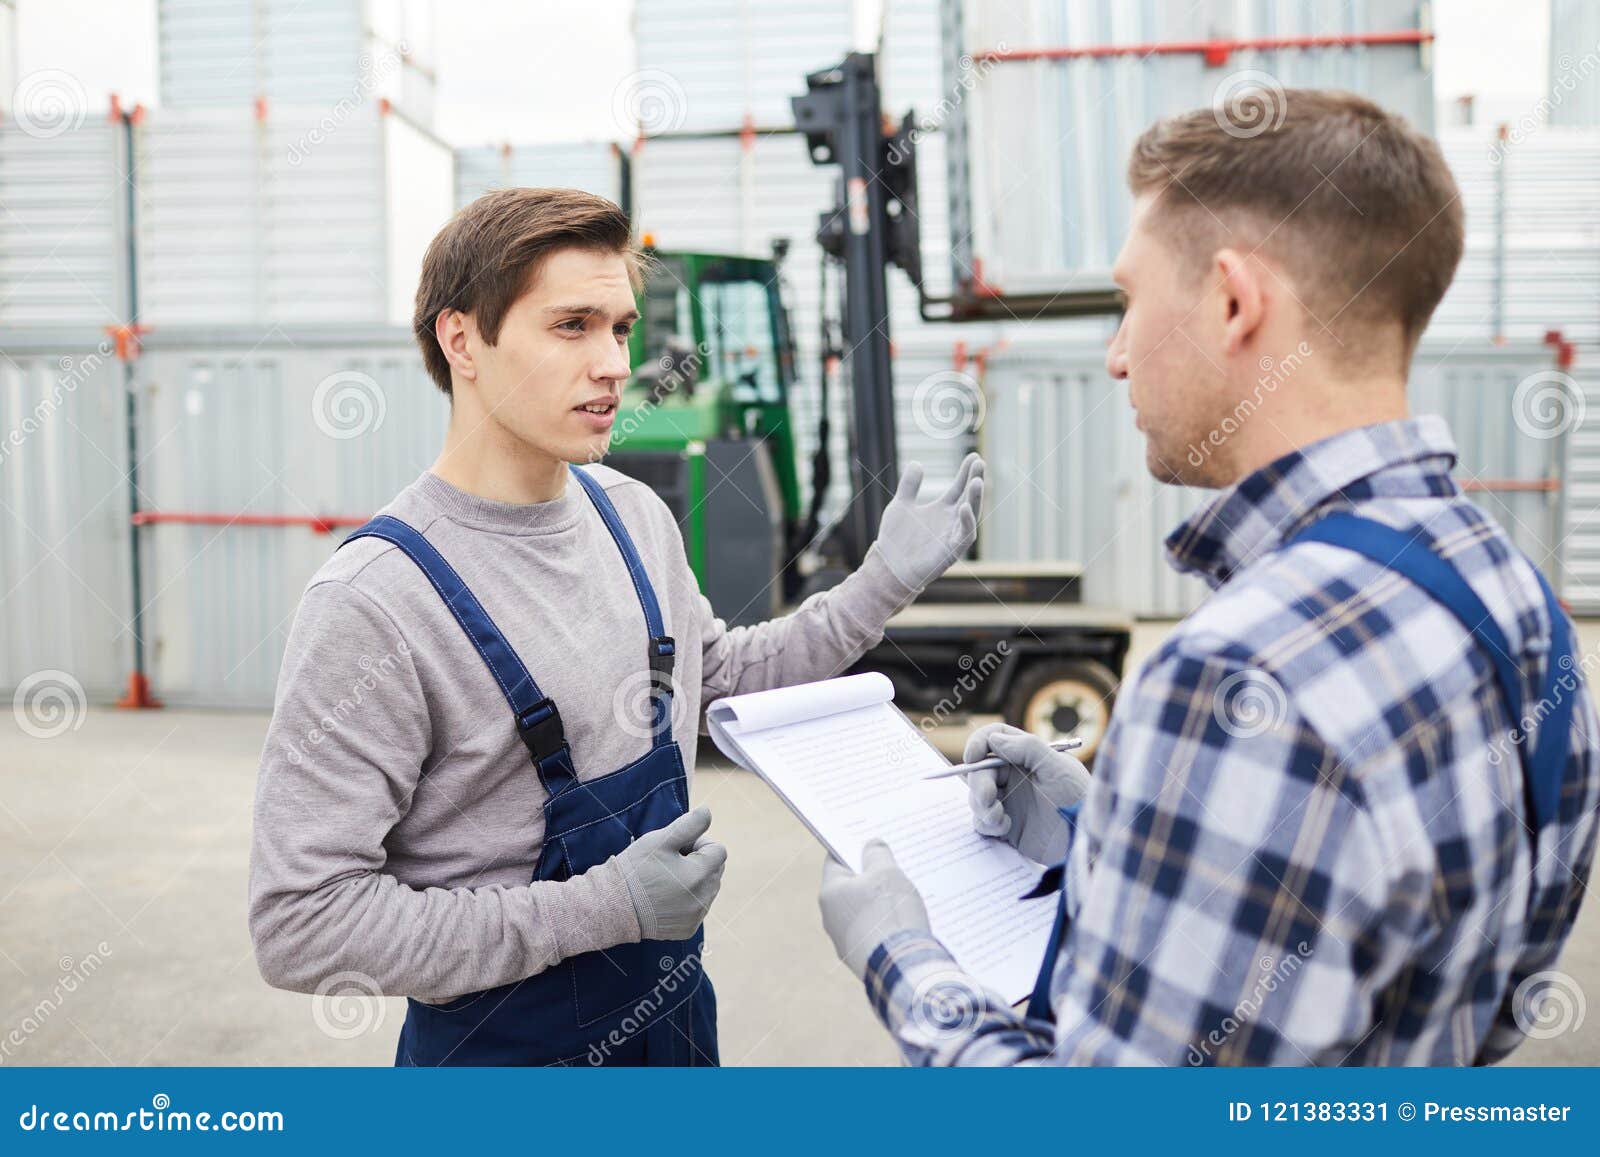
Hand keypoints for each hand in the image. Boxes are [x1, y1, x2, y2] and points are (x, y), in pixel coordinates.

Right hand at [614, 806, 727, 940]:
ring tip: (666, 880)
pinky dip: (688, 899)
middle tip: (669, 863)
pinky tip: (666, 897)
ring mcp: (697, 916)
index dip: (699, 843)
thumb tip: (708, 812)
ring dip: (695, 880)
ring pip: (708, 888)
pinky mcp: (688, 928)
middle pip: (715, 870)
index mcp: (700, 874)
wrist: (614, 907)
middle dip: (698, 861)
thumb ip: (689, 824)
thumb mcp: (660, 840)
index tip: (677, 848)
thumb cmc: (636, 869)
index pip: (718, 850)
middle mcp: (703, 898)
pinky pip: (698, 907)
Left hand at [818, 840, 930, 979]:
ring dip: (880, 903)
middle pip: (850, 887)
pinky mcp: (861, 958)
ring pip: (862, 912)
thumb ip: (877, 854)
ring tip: (905, 895)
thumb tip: (871, 846)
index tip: (868, 841)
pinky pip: (873, 933)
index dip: (852, 849)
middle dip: (870, 876)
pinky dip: (885, 926)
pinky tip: (904, 923)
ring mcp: (845, 941)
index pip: (835, 861)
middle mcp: (831, 918)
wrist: (901, 966)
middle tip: (892, 866)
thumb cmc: (890, 913)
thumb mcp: (887, 873)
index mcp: (830, 893)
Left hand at [871, 453, 984, 590]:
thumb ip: (909, 485)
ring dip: (975, 499)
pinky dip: (966, 522)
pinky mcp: (951, 551)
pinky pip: (964, 536)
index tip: (974, 456)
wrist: (888, 566)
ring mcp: (953, 536)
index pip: (959, 487)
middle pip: (969, 498)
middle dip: (975, 480)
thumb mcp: (901, 505)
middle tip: (979, 463)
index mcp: (942, 510)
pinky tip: (964, 507)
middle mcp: (951, 521)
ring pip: (971, 515)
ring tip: (976, 481)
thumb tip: (917, 463)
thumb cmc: (895, 539)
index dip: (966, 472)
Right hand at [964, 723, 1090, 864]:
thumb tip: (994, 739)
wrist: (1085, 840)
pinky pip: (982, 821)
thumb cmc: (1079, 799)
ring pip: (977, 796)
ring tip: (1000, 818)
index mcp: (1026, 756)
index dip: (979, 743)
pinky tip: (1006, 828)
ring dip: (982, 806)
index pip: (994, 739)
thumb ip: (1027, 748)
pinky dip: (988, 824)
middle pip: (980, 770)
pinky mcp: (1006, 825)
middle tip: (987, 798)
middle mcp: (1014, 776)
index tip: (972, 757)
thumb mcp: (1058, 768)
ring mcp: (1009, 801)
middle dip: (979, 784)